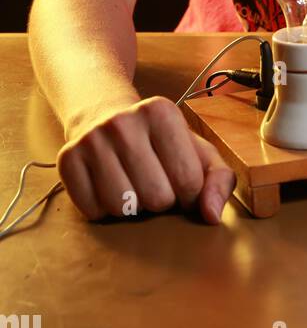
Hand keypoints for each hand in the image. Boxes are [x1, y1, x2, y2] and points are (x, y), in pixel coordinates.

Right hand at [57, 94, 236, 223]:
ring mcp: (92, 139)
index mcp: (161, 112)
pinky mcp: (67, 159)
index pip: (188, 181)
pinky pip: (92, 211)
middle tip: (154, 181)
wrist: (107, 117)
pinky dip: (104, 209)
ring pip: (122, 207)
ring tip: (133, 183)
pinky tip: (109, 185)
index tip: (179, 179)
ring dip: (132, 207)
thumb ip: (218, 181)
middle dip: (161, 200)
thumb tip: (211, 216)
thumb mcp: (198, 151)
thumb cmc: (161, 142)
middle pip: (156, 197)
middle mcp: (124, 121)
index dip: (188, 193)